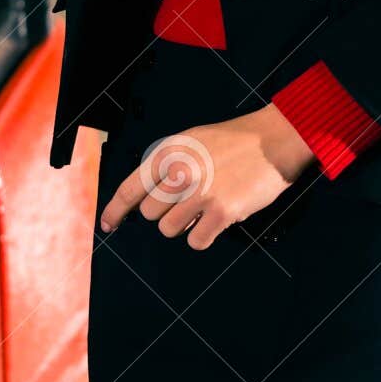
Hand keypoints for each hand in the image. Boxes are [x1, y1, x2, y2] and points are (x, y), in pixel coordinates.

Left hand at [99, 105, 314, 250]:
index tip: (107, 224)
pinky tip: (215, 219)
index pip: (129, 188)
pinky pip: (195, 241)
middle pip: (149, 213)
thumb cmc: (232, 142)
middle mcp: (180, 171)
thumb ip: (166, 165)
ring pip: (169, 229)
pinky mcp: (222, 212)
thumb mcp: (190, 141)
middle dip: (164, 212)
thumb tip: (143, 199)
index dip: (115, 210)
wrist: (273, 141)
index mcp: (168, 151)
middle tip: (186, 201)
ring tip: (204, 206)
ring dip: (183, 224)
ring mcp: (200, 193)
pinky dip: (203, 236)